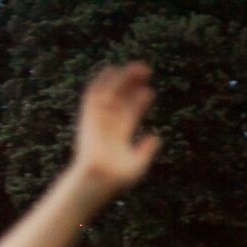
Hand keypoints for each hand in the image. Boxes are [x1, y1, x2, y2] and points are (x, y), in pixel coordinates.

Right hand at [69, 63, 161, 194]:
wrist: (99, 177)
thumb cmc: (117, 178)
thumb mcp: (138, 165)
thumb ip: (146, 151)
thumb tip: (156, 138)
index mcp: (119, 136)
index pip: (130, 114)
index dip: (139, 102)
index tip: (149, 92)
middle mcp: (108, 126)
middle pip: (121, 101)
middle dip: (133, 86)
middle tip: (147, 71)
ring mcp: (99, 121)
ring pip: (110, 94)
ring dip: (122, 79)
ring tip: (138, 67)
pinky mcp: (89, 117)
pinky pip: (93, 96)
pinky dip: (100, 82)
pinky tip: (111, 69)